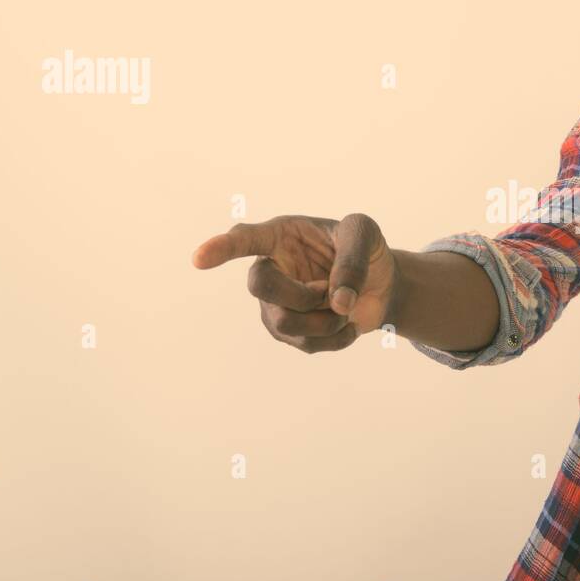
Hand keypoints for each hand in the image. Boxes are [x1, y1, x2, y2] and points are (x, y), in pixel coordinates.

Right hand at [191, 213, 399, 352]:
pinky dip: (338, 337)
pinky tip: (347, 324)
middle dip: (302, 294)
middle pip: (260, 286)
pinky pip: (306, 345)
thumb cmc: (364, 249)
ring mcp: (274, 305)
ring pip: (284, 323)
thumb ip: (352, 260)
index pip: (244, 239)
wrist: (380, 283)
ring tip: (344, 306)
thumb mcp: (365, 235)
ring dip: (326, 319)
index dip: (221, 249)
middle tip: (331, 290)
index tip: (199, 259)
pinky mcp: (288, 334)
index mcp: (280, 236)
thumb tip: (338, 303)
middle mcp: (269, 269)